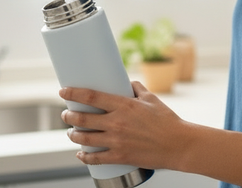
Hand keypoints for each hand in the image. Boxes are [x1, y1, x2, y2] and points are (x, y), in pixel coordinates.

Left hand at [60, 81, 190, 169]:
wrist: (179, 145)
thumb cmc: (167, 121)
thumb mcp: (152, 99)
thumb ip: (136, 89)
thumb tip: (127, 83)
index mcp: (124, 105)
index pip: (91, 96)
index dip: (73, 93)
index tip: (63, 92)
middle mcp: (117, 122)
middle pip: (82, 118)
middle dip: (69, 116)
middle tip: (66, 114)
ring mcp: (117, 141)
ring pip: (84, 138)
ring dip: (73, 135)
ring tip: (71, 132)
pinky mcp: (120, 156)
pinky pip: (96, 158)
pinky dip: (84, 156)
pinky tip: (81, 154)